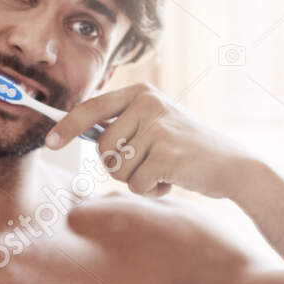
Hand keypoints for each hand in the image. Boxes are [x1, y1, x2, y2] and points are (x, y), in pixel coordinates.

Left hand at [42, 82, 253, 199]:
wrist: (233, 165)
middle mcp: (148, 103)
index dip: (66, 127)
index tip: (49, 143)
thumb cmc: (188, 150)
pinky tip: (172, 179)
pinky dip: (151, 190)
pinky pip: (136, 184)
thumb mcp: (156, 123)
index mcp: (142, 92)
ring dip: (137, 179)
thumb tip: (75, 131)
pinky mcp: (166, 153)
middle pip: (102, 147)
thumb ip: (123, 124)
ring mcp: (158, 126)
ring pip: (117, 168)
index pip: (91, 108)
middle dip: (118, 166)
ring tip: (164, 170)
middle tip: (146, 165)